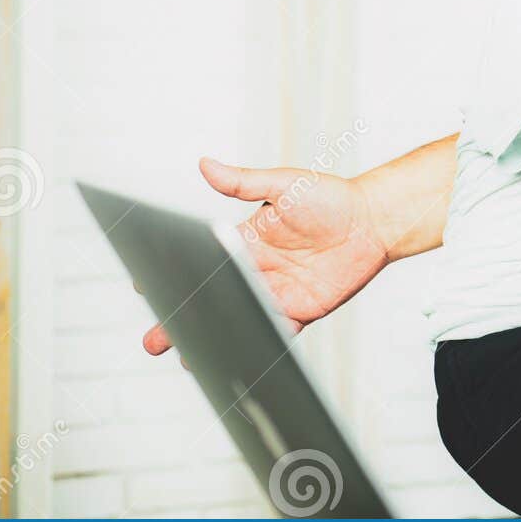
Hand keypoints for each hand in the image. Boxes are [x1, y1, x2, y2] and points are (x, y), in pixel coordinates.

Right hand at [141, 157, 389, 354]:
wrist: (374, 220)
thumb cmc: (331, 198)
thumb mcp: (284, 184)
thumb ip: (244, 182)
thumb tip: (206, 164)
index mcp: (247, 240)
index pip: (203, 260)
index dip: (177, 274)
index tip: (146, 288)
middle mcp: (258, 268)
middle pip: (214, 295)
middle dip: (184, 317)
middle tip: (156, 338)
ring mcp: (279, 291)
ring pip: (238, 316)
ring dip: (215, 335)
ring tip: (188, 355)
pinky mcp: (302, 308)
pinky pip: (275, 330)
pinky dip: (256, 343)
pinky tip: (235, 357)